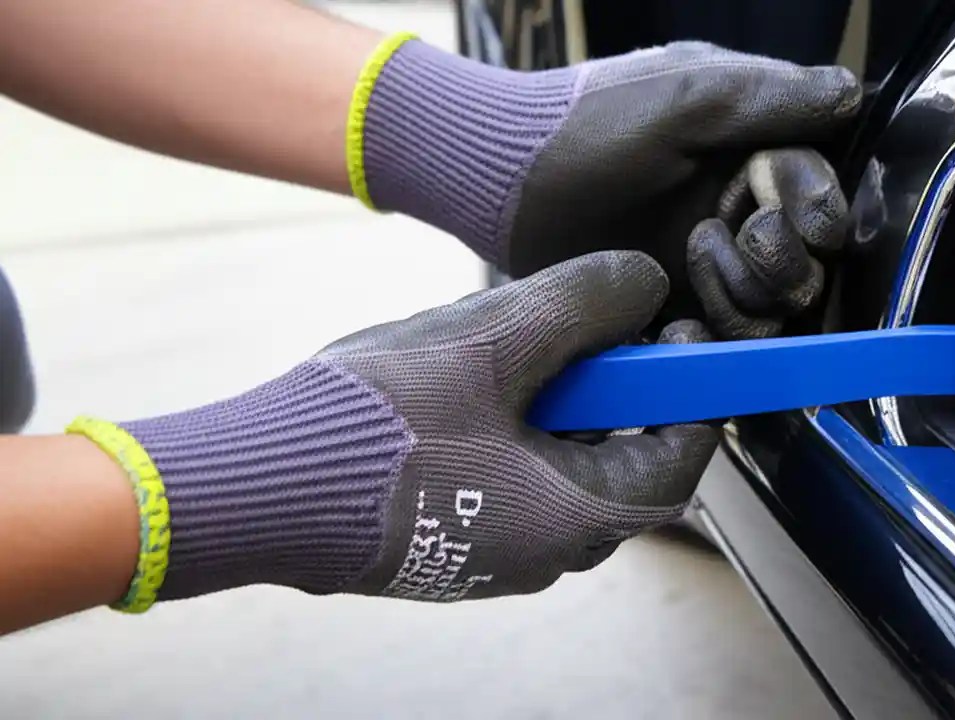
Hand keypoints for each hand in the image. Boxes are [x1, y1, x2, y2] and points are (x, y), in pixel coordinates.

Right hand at [111, 252, 716, 602]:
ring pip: (560, 465)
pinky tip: (462, 386)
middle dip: (611, 388)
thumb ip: (582, 306)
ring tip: (503, 346)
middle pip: (618, 459)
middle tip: (576, 330)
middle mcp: (546, 553)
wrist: (259, 489)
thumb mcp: (491, 342)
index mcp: (575, 519)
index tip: (675, 333)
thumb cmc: (377, 427)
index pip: (678, 457)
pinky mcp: (454, 541)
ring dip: (555, 402)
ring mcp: (496, 552)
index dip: (689, 389)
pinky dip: (512, 428)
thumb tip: (644, 284)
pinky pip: (512, 480)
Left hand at [355, 38, 860, 311]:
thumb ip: (770, 96)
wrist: (508, 180)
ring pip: (780, 305)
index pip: (822, 189)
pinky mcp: (681, 309)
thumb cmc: (591, 122)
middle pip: (813, 257)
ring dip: (751, 291)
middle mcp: (741, 207)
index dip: (816, 207)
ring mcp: (712, 263)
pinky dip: (723, 332)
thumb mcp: (685, 95)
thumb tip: (851, 93)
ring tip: (695, 254)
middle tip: (736, 236)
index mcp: (752, 149)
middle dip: (785, 255)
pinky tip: (687, 315)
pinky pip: (732, 340)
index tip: (786, 212)